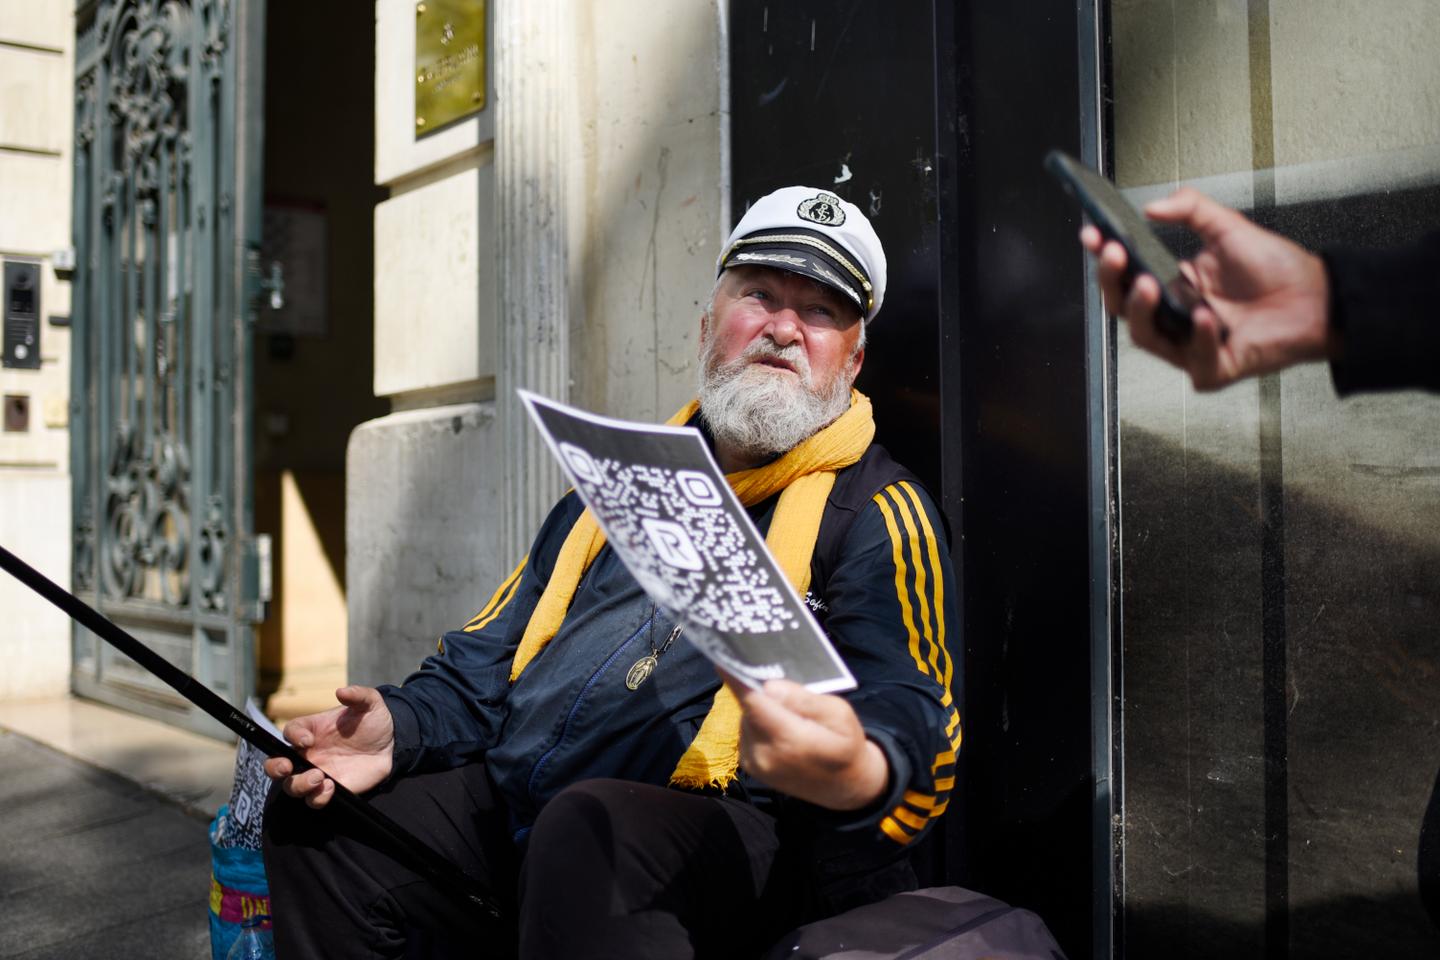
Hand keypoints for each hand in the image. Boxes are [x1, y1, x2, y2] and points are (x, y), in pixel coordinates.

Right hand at [262, 685, 394, 808]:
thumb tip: (342, 692)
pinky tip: (332, 787)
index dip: (293, 736)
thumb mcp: (370, 703)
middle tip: (287, 767)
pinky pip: (315, 800)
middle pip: (276, 764)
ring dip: (299, 785)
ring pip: (292, 786)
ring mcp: (317, 773)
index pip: (290, 732)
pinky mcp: (331, 790)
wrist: (391, 744)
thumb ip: (358, 695)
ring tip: (319, 777)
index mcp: (311, 730)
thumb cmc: (374, 721)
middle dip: (275, 767)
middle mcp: (308, 753)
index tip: (307, 740)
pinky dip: (318, 797)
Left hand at [725, 676, 888, 810]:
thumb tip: (769, 686)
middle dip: (758, 692)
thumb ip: (803, 699)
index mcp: (788, 740)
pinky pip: (747, 731)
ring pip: (746, 718)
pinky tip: (780, 725)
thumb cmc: (846, 745)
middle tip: (779, 683)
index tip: (722, 658)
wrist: (845, 786)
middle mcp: (764, 755)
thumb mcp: (838, 714)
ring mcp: (755, 764)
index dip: (736, 680)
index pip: (753, 703)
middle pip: (749, 708)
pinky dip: (759, 722)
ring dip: (760, 709)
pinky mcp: (751, 767)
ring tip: (788, 711)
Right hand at [1080, 187, 1333, 389]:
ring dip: (1143, 312)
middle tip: (1115, 256)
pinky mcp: (1214, 369)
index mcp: (1173, 285)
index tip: (1093, 235)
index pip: (1126, 275)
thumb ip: (1191, 209)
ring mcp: (1190, 346)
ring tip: (1150, 286)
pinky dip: (1198, 338)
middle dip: (1112, 281)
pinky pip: (1194, 360)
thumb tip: (1153, 206)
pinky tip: (1207, 317)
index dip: (1105, 257)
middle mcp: (1176, 317)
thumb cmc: (1277, 270)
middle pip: (1123, 309)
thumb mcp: (1229, 228)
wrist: (1320, 298)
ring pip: (1146, 338)